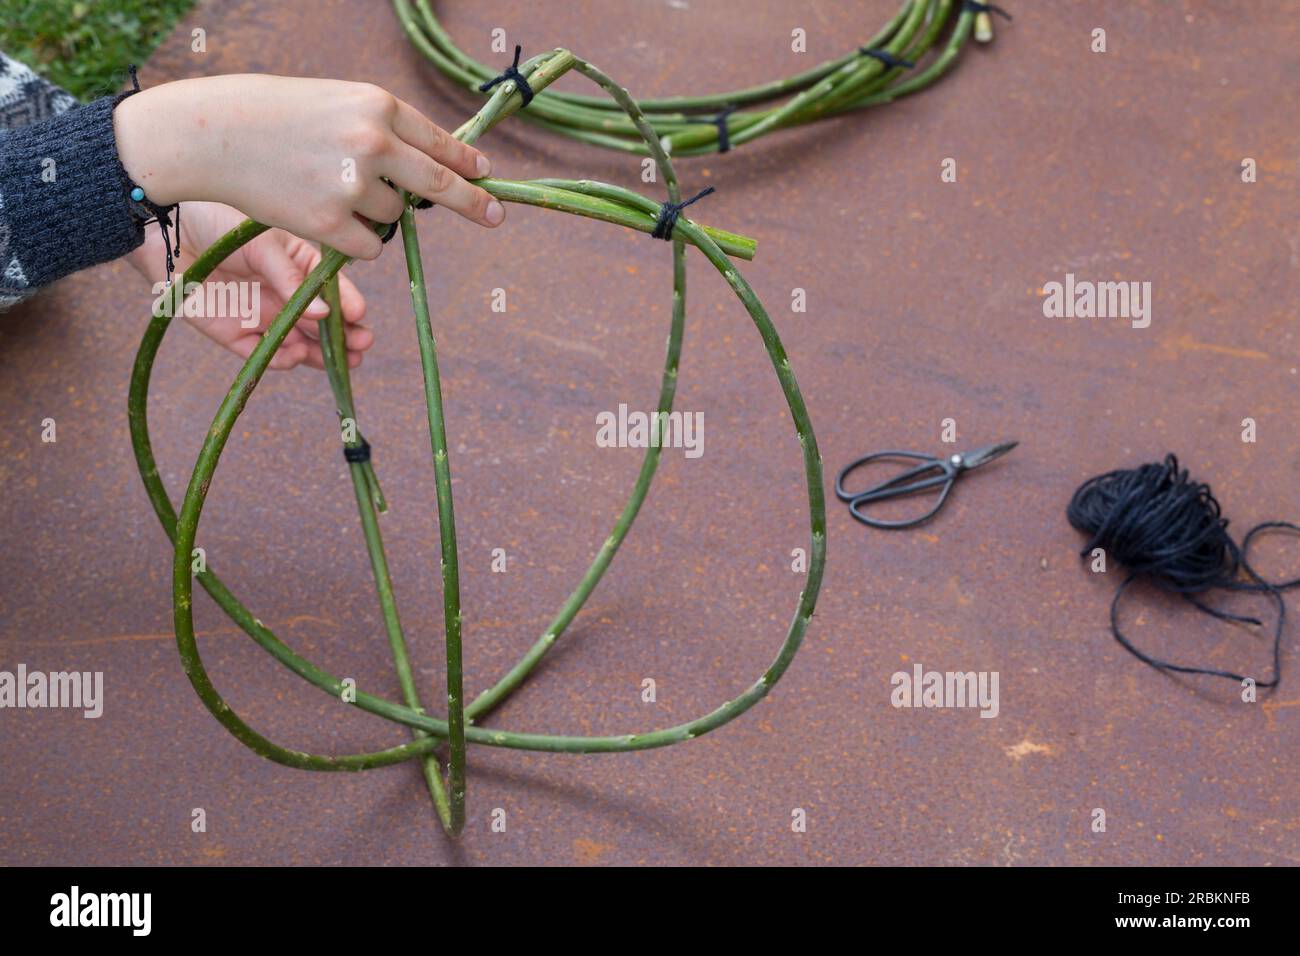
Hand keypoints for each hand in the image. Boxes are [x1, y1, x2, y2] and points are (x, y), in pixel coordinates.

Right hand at [113, 74, 502, 260]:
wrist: (209, 134)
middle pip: (440, 184)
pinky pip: (370, 247)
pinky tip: (322, 217)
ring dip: (374, 214)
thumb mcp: (335, 102)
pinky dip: (356, 241)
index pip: (439, 141)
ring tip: (327, 189)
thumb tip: (428, 164)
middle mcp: (374, 143)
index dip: (466, 162)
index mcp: (378, 106)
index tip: (487, 176)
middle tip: (496, 215)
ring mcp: (354, 185)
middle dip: (472, 202)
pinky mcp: (331, 223)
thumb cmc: (269, 113)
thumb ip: (381, 129)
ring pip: (393, 217)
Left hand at [126, 201, 370, 370]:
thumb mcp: (264, 242)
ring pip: (297, 343)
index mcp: (296, 264)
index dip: (348, 303)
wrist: (162, 226)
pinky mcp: (231, 332)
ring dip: (319, 354)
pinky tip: (296, 357)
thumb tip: (326, 313)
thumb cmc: (216, 219)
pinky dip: (280, 359)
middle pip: (320, 323)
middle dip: (343, 336)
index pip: (331, 288)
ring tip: (340, 361)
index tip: (359, 315)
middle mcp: (282, 293)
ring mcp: (259, 314)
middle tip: (361, 346)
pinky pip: (260, 353)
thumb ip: (292, 278)